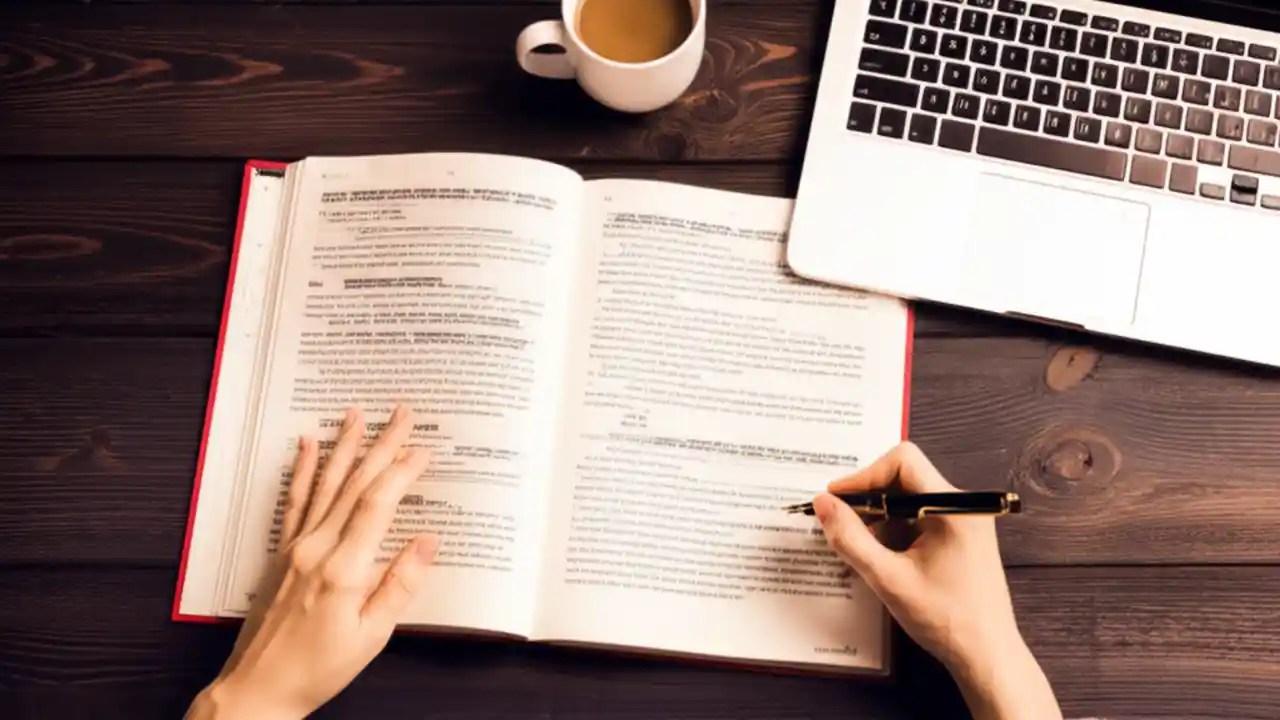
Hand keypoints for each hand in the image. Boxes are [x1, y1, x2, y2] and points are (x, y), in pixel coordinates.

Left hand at [187, 405, 437, 719]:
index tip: (423, 449)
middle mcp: (316, 549)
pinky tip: (306, 446)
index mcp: (343, 569)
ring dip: (343, 447)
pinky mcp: (281, 553)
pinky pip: (293, 502)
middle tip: (401, 413)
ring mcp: (295, 547)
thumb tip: (427, 543)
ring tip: (357, 414)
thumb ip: (400, 585)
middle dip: (381, 445)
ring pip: (324, 485)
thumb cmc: (317, 669)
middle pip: (354, 485)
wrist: (258, 689)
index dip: (402, 473)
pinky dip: (301, 471)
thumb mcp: (371, 636)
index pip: (378, 506)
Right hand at [812, 442, 1061, 719]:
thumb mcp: (888, 579)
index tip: (836, 500)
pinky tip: (882, 557)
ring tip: (861, 547)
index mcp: (954, 507)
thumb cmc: (945, 620)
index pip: (903, 461)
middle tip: (841, 523)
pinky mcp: (961, 536)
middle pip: (905, 476)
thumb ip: (851, 538)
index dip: (864, 475)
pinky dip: (895, 529)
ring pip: (909, 497)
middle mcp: (963, 506)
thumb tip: (822, 503)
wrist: (986, 655)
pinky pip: (919, 517)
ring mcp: (964, 520)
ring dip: (880, 516)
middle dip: (868, 497)